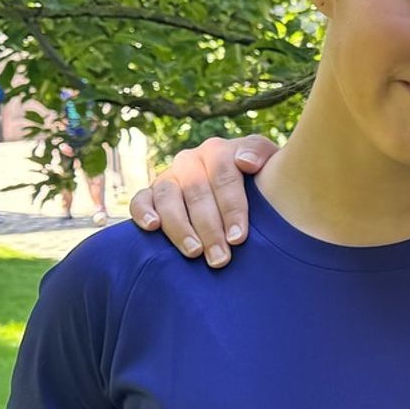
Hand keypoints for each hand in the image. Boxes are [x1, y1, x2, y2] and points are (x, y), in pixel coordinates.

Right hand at [128, 135, 277, 266]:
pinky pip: (140, 200)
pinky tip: (152, 228)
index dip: (232, 208)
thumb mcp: (269, 162)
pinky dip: (143, 212)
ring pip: (168, 198)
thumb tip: (246, 162)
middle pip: (197, 192)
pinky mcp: (151, 193)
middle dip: (209, 228)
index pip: (224, 176)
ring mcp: (169, 176)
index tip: (239, 238)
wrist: (244, 187)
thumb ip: (261, 154)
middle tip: (220, 258)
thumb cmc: (260, 179)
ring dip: (180, 227)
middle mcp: (190, 160)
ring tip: (194, 252)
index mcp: (218, 151)